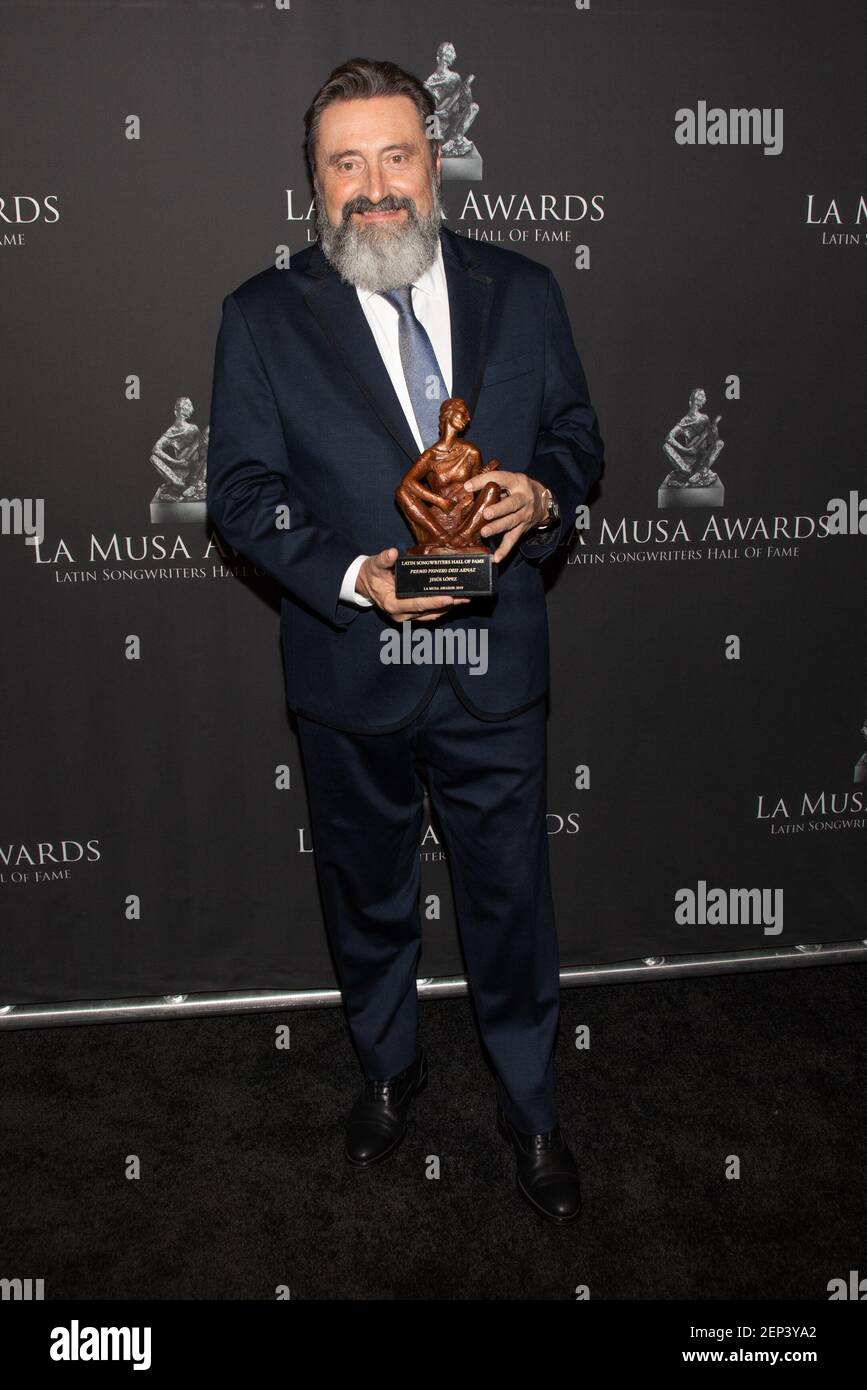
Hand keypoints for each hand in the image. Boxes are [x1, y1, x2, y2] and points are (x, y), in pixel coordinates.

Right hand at [355, 548, 471, 622]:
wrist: (364, 584)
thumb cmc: (371, 573)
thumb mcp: (374, 564)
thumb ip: (383, 559)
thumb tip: (392, 553)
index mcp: (392, 604)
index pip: (417, 604)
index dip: (434, 602)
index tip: (449, 598)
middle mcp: (401, 614)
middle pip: (429, 611)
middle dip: (448, 604)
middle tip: (466, 596)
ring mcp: (407, 617)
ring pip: (432, 614)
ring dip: (448, 607)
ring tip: (465, 598)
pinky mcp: (411, 615)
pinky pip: (430, 614)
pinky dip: (442, 608)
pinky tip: (454, 600)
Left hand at [462, 470, 548, 562]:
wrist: (544, 502)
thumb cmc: (519, 489)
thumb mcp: (511, 481)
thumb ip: (494, 484)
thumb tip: (467, 488)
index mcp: (517, 482)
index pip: (501, 478)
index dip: (483, 481)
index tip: (468, 486)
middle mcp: (523, 498)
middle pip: (512, 504)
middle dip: (499, 509)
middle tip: (486, 514)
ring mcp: (524, 515)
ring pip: (511, 522)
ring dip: (497, 527)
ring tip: (484, 532)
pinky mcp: (522, 528)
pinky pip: (513, 539)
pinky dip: (505, 550)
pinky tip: (496, 558)